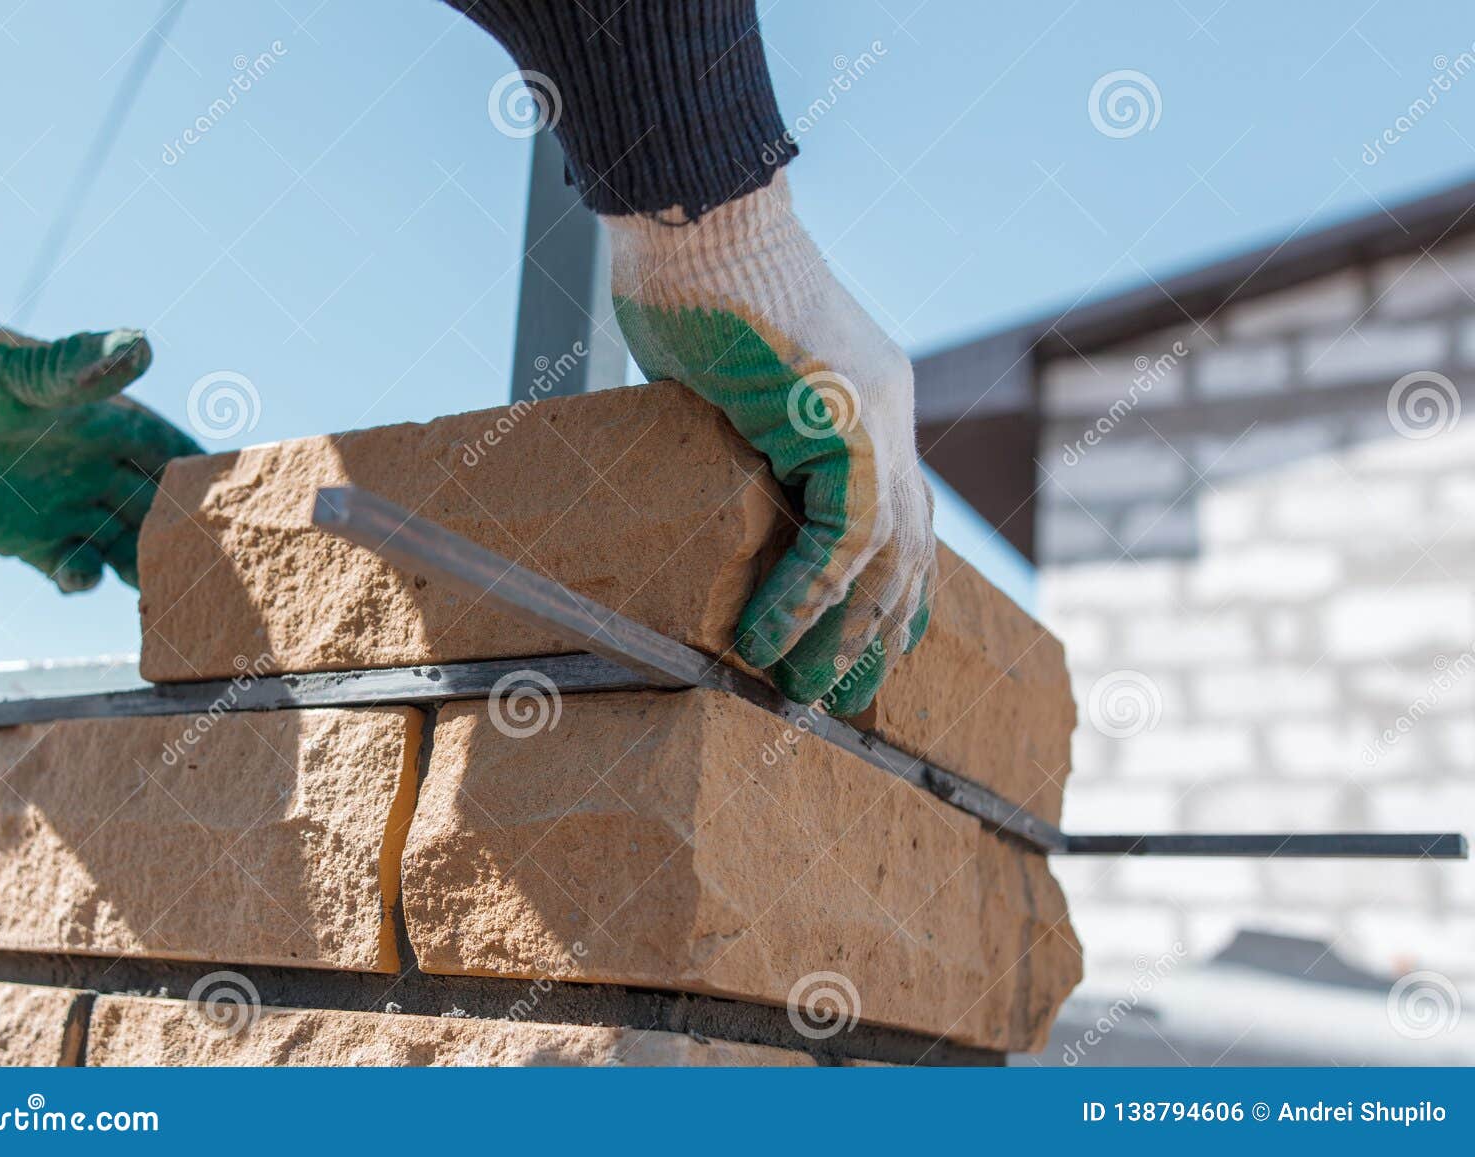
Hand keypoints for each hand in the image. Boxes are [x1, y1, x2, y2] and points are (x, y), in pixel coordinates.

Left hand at [0, 327, 201, 590]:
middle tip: (206, 561)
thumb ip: (75, 365)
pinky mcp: (34, 541)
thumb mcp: (15, 371)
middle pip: (158, 508)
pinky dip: (84, 578)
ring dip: (141, 566)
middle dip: (183, 534)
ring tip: (150, 585)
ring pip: (125, 544)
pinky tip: (77, 576)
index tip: (237, 500)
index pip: (174, 454)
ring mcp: (69, 507)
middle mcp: (98, 469)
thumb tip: (140, 345)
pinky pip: (75, 568)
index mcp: (108, 426)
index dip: (205, 476)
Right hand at [609, 173, 936, 715]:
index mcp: (867, 402)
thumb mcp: (728, 386)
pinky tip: (769, 640)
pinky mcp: (846, 419)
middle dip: (876, 629)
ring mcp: (876, 414)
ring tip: (806, 689)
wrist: (694, 212)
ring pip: (890, 553)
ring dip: (847, 631)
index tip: (865, 647)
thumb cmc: (690, 284)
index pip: (898, 513)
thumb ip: (746, 446)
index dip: (887, 588)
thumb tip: (725, 506)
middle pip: (910, 546)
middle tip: (841, 695)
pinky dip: (805, 597)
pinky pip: (843, 536)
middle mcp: (888, 412)